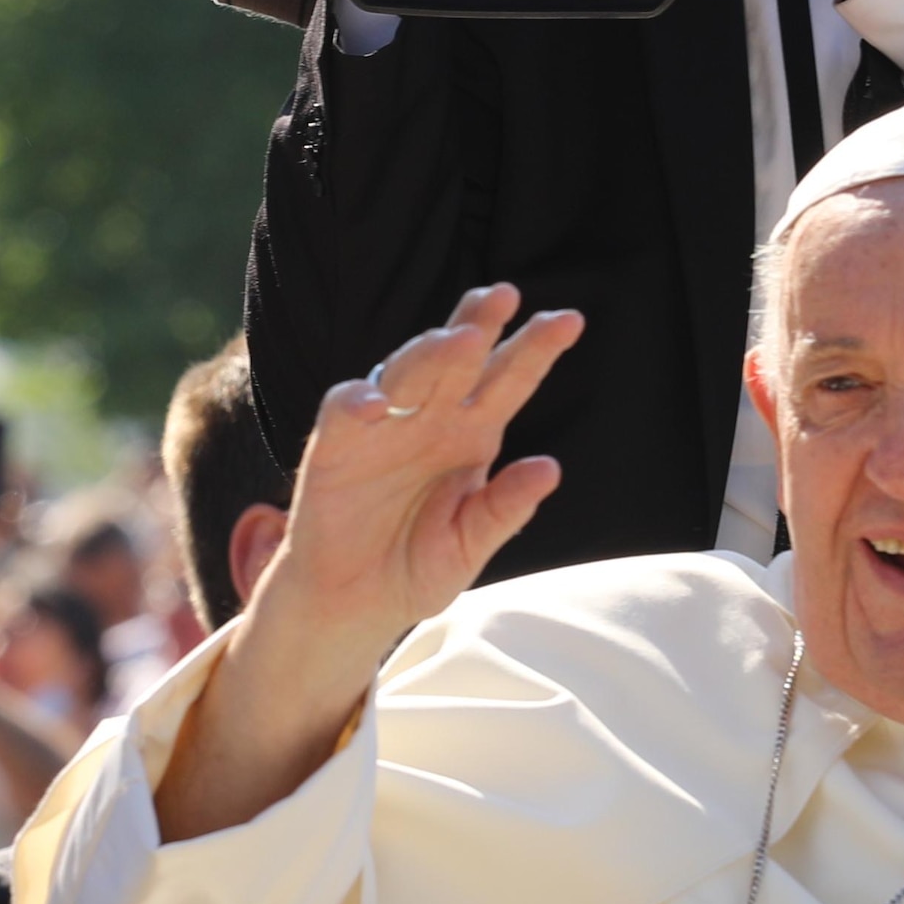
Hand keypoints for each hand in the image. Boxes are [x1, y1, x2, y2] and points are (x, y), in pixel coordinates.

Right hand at [152, 285, 579, 841]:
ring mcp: (382, 426)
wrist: (354, 605)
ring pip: (405, 371)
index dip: (535, 349)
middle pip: (458, 359)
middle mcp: (429, 418)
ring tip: (461, 338)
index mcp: (472, 435)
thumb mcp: (469, 547)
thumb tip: (551, 469)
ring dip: (429, 351)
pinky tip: (376, 404)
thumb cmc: (416, 567)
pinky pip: (344, 411)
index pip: (508, 380)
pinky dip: (357, 402)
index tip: (568, 320)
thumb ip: (504, 510)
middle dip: (480, 326)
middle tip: (504, 297)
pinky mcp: (334, 446)